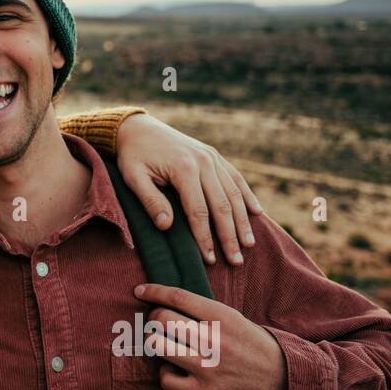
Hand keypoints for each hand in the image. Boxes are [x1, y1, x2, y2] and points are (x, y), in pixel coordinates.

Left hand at [116, 113, 260, 264]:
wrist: (138, 128)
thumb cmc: (133, 156)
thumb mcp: (133, 178)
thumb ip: (150, 201)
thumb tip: (167, 226)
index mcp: (184, 168)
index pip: (199, 211)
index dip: (205, 237)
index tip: (210, 259)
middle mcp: (204, 162)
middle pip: (222, 205)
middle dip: (230, 236)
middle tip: (236, 261)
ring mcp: (212, 157)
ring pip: (234, 193)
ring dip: (243, 221)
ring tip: (249, 244)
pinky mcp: (215, 155)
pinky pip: (236, 178)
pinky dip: (247, 196)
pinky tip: (257, 212)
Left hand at [133, 282, 286, 389]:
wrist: (285, 385)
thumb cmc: (255, 349)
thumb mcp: (236, 321)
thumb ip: (205, 313)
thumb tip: (168, 302)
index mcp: (222, 317)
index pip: (178, 297)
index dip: (153, 291)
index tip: (139, 291)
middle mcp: (213, 340)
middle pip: (162, 319)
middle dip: (153, 319)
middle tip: (157, 323)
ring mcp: (207, 367)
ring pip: (158, 345)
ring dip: (156, 343)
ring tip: (164, 345)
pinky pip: (165, 379)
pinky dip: (166, 374)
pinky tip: (176, 371)